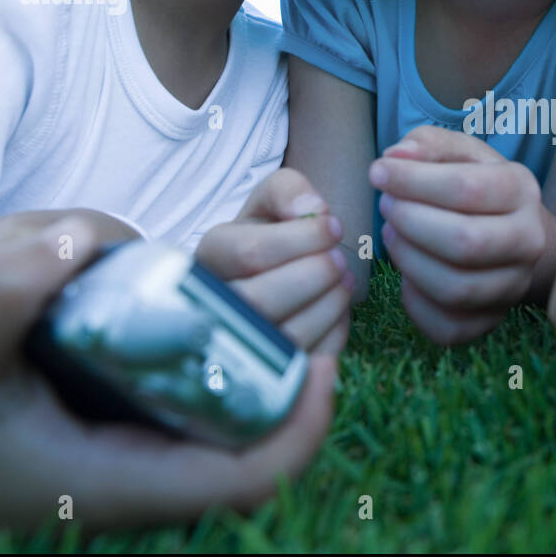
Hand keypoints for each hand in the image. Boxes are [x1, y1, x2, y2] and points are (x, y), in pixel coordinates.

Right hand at [0, 213, 335, 531]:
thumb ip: (0, 294)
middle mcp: (161, 479)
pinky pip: (234, 410)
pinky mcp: (161, 439)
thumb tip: (77, 240)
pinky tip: (255, 311)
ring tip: (311, 289)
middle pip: (270, 444)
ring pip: (260, 424)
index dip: (302, 425)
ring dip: (292, 359)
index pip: (249, 477)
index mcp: (132, 480)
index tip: (324, 360)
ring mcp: (166, 460)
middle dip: (308, 370)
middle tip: (328, 290)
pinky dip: (257, 362)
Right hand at [194, 168, 353, 354]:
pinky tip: (338, 309)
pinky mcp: (269, 366)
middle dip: (314, 275)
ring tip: (343, 281)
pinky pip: (304, 361)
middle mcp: (215, 301)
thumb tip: (311, 210)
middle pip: (261, 299)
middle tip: (340, 260)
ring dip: (327, 305)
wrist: (271, 269)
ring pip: (281, 336)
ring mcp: (239, 339)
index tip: (333, 226)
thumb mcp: (273, 198)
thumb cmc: (272, 232)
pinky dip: (332, 334)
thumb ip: (288, 190)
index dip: (302, 238)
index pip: (251, 252)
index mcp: (212, 254)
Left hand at [369, 125, 546, 343]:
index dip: (411, 180)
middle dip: (409, 222)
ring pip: (454, 288)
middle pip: (463, 242)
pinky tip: (407, 274)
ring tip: (393, 235)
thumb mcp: (461, 154)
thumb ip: (428, 144)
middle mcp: (527, 240)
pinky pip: (448, 327)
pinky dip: (415, 304)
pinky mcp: (491, 320)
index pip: (465, 188)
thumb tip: (395, 157)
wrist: (516, 235)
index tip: (378, 173)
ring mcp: (513, 286)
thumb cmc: (479, 188)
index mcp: (521, 190)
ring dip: (408, 261)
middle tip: (387, 206)